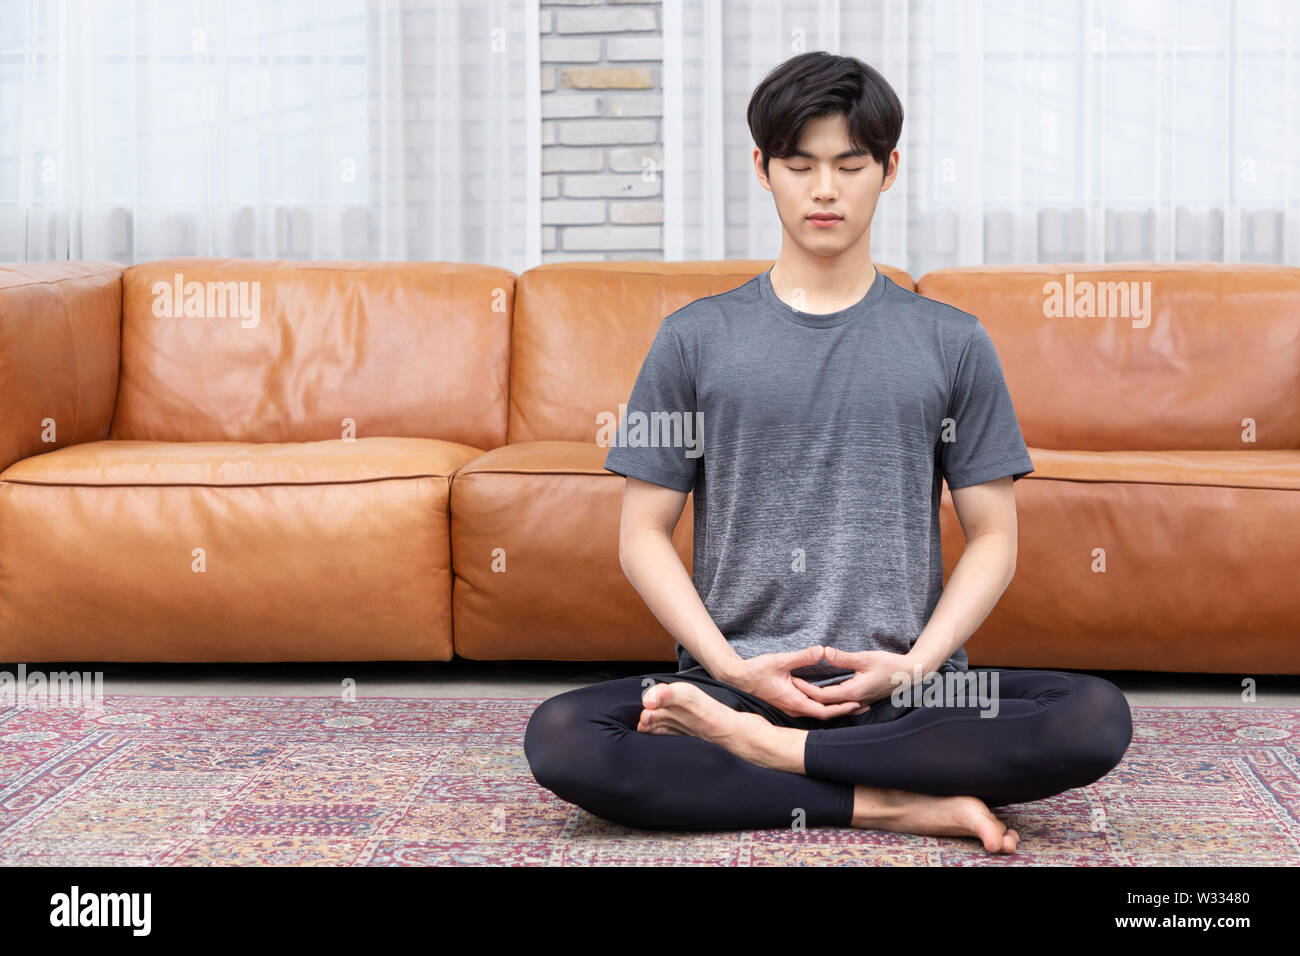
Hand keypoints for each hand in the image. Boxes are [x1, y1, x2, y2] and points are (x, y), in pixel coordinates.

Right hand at [724, 645, 863, 720]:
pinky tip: (829, 699)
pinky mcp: (787, 703)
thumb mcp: (781, 660)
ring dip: (833, 709)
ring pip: (816, 713)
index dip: (841, 708)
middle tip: (862, 706)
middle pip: (823, 715)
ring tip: (851, 704)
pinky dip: (822, 706)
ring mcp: (790, 707)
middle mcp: (794, 708)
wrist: (738, 677)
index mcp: (795, 701)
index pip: (823, 711)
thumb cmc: (757, 670)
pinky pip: (809, 708)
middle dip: (843, 710)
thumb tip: (822, 650)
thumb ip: (802, 657)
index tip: (857, 704)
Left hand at [788, 647, 915, 714]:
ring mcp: (859, 703)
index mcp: (852, 692)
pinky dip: (829, 700)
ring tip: (802, 689)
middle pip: (824, 704)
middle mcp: (854, 701)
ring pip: (833, 705)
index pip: (821, 696)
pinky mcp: (863, 700)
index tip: (791, 679)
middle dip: (807, 695)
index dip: (805, 689)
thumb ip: (843, 657)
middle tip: (791, 684)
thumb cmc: (889, 665)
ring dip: (817, 699)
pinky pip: (842, 703)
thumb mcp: (864, 657)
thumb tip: (824, 652)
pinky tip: (823, 693)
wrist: (910, 674)